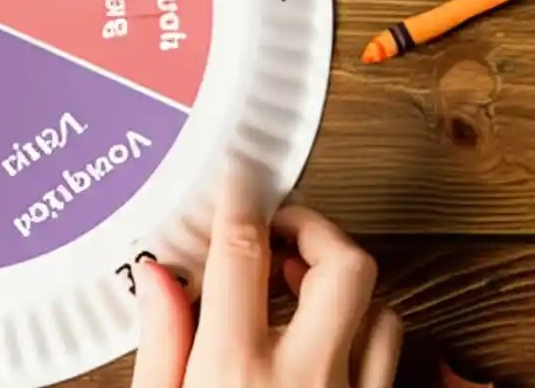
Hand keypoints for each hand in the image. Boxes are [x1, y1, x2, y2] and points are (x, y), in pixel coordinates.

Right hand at [131, 167, 402, 387]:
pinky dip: (364, 328)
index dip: (240, 200)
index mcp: (235, 368)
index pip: (244, 251)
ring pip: (379, 307)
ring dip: (341, 284)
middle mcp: (303, 377)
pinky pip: (389, 355)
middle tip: (280, 224)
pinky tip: (328, 333)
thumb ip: (161, 343)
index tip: (237, 179)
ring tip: (300, 280)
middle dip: (312, 228)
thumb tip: (157, 277)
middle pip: (341, 264)